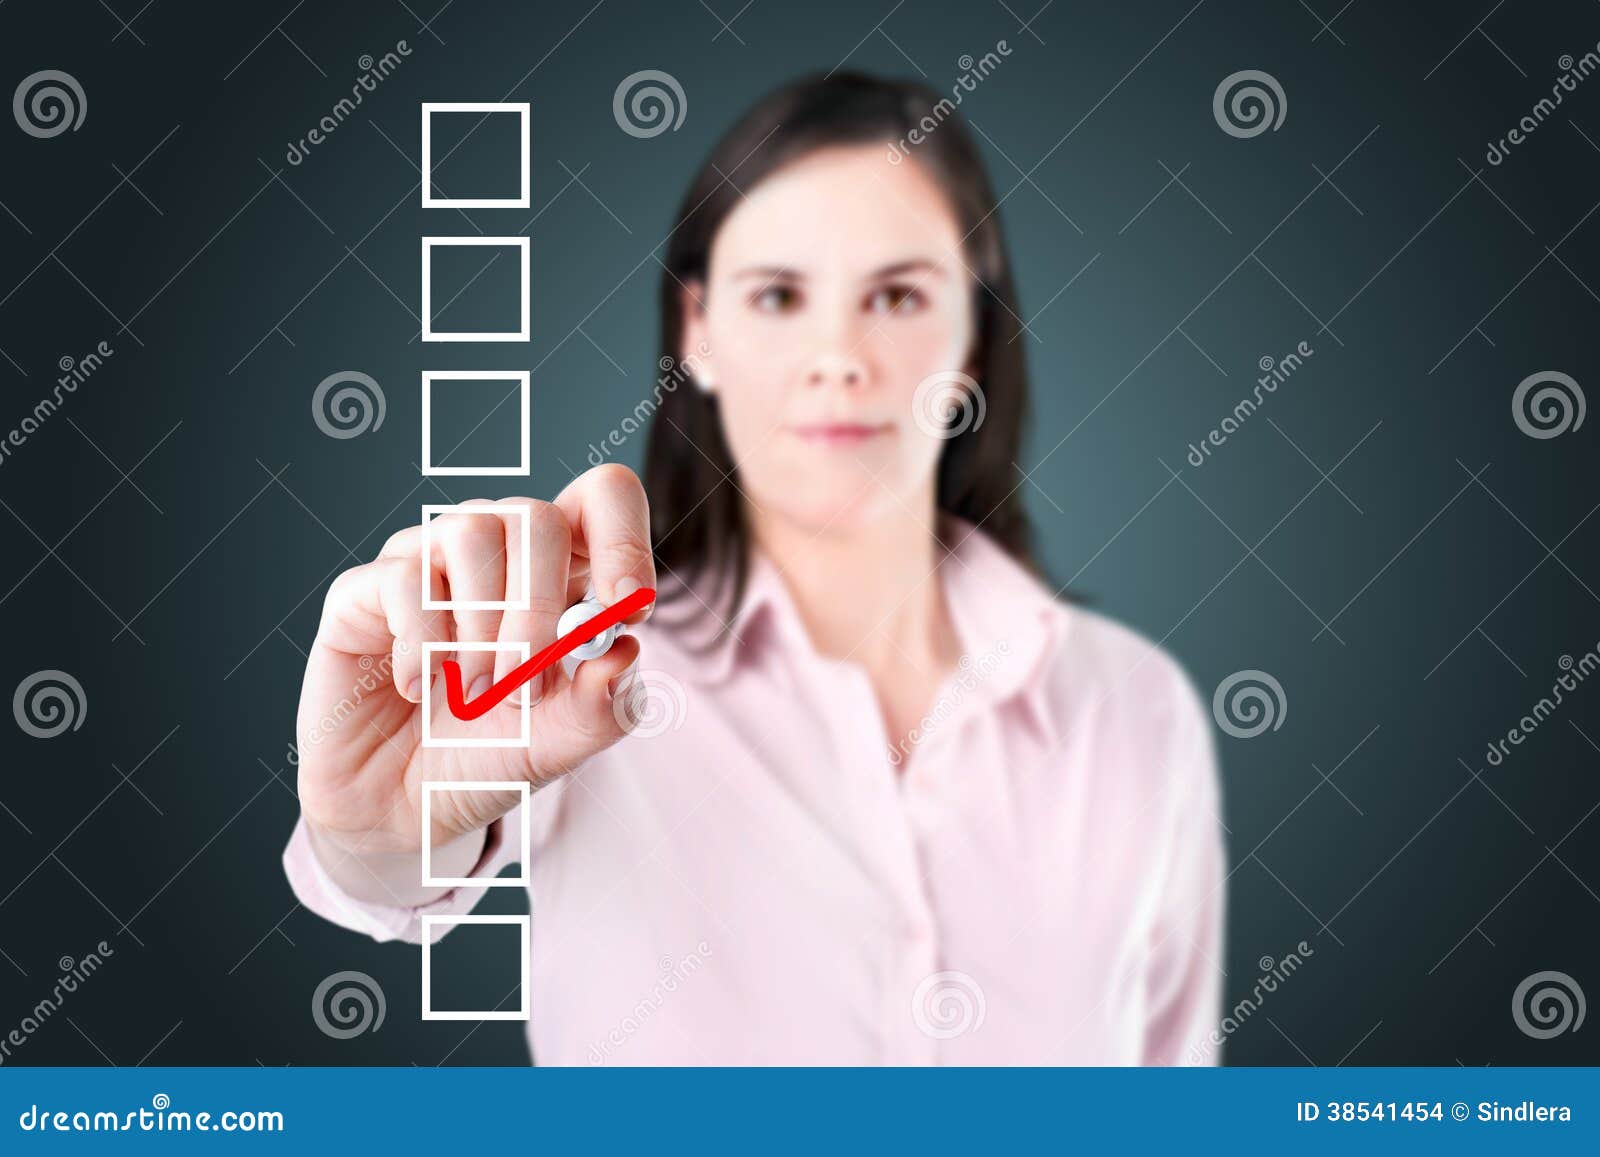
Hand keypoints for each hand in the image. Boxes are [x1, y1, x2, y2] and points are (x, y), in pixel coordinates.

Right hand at [295, 464, 653, 858]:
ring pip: (472, 531)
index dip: (623, 538)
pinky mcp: (364, 589)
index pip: (602, 497)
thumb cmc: (490, 755)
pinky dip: (422, 643)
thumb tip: (624, 647)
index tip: (628, 608)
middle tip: (524, 687)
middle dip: (540, 609)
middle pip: (537, 517)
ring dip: (482, 625)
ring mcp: (426, 561)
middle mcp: (495, 550)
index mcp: (559, 570)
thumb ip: (607, 704)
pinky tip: (419, 687)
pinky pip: (403, 576)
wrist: (406, 809)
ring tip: (473, 690)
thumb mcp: (563, 741)